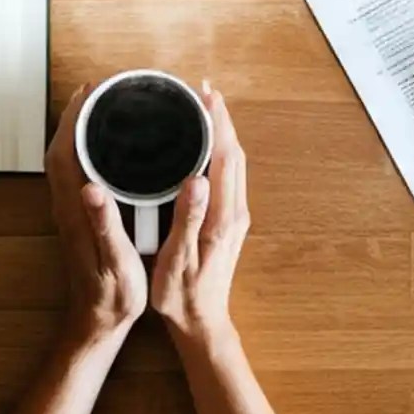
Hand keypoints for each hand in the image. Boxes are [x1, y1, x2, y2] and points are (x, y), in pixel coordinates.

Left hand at [45, 84, 147, 343]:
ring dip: (77, 128)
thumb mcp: (116, 264)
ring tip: (101, 106)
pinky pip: (74, 170)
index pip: (64, 154)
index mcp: (76, 212)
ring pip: (65, 158)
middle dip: (75, 114)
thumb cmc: (112, 296)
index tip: (91, 92)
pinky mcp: (77, 216)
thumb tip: (91, 188)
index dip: (74, 119)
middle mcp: (67, 206)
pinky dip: (83, 147)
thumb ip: (104, 226)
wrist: (97, 321)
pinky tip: (102, 143)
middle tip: (100, 89)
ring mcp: (70, 211)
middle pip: (60, 148)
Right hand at [151, 87, 249, 346]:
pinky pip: (228, 174)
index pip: (224, 157)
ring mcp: (234, 216)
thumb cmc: (182, 295)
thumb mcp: (179, 259)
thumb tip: (197, 179)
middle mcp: (234, 211)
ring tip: (203, 108)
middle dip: (221, 119)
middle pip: (233, 153)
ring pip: (233, 162)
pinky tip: (203, 145)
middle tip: (201, 91)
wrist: (202, 323)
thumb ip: (189, 218)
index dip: (216, 123)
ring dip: (221, 132)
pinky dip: (218, 150)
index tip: (204, 95)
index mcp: (222, 216)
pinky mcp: (228, 221)